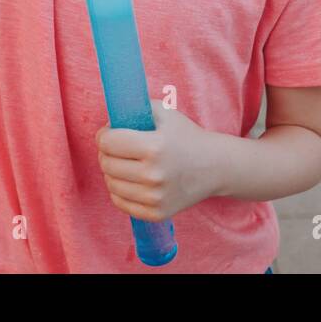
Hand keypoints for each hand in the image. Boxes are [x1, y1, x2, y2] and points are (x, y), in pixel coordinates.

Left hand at [95, 101, 220, 222]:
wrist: (216, 166)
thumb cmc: (187, 136)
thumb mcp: (165, 112)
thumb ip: (136, 108)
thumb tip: (109, 120)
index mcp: (154, 147)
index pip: (108, 142)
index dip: (104, 135)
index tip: (110, 133)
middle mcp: (153, 175)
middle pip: (107, 163)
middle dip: (106, 152)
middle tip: (116, 148)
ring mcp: (155, 197)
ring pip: (111, 184)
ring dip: (112, 172)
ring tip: (124, 163)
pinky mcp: (156, 213)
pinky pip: (120, 203)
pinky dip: (119, 191)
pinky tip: (130, 180)